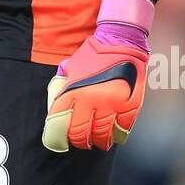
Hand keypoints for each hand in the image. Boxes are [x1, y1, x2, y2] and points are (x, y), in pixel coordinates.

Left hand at [41, 36, 148, 151]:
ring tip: (99, 142)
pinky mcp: (130, 105)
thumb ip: (60, 87)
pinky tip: (114, 135)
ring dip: (99, 142)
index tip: (61, 141)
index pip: (60, 125)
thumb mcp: (69, 67)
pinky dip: (117, 136)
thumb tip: (54, 110)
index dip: (58, 137)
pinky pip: (122, 130)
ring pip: (102, 136)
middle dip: (79, 142)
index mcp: (73, 91)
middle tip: (82, 142)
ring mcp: (112, 104)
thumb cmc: (93, 55)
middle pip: (81, 134)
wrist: (121, 41)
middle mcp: (91, 100)